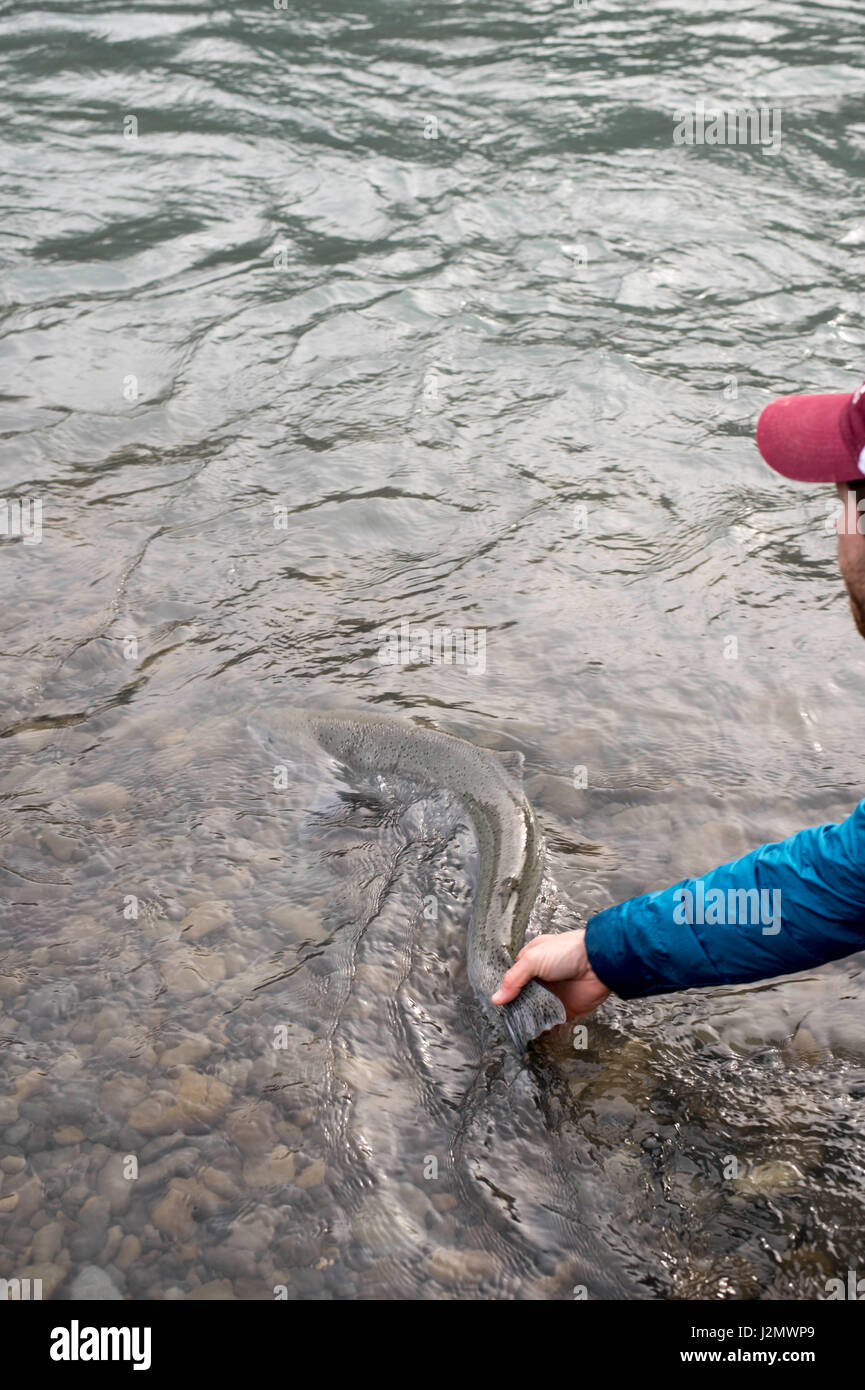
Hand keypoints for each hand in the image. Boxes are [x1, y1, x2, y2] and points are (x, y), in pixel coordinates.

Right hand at [491, 928, 610, 1019]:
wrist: (598, 963)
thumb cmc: (569, 951)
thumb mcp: (533, 959)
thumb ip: (513, 979)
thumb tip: (497, 997)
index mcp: (531, 963)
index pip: (512, 980)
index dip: (504, 991)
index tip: (495, 1004)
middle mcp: (541, 980)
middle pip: (521, 998)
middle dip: (513, 1009)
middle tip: (503, 1020)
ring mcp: (552, 995)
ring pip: (533, 1012)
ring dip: (526, 1020)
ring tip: (514, 1030)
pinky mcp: (564, 1010)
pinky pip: (550, 1022)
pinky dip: (542, 1029)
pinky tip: (533, 1033)